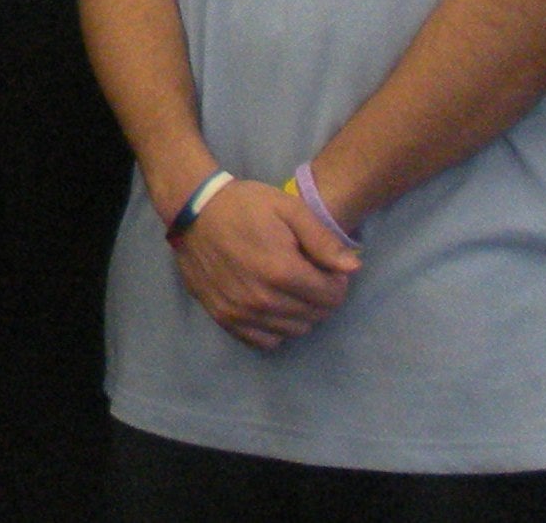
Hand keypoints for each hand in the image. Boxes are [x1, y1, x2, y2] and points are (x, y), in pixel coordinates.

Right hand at [171, 177, 358, 348]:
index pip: (332, 296)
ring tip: (289, 287)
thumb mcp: (289, 208)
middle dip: (321, 296)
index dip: (337, 281)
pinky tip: (271, 304)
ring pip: (294, 330)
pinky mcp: (224, 318)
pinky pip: (266, 340)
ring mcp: (241, 312)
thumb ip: (323, 240)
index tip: (325, 266)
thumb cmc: (244, 205)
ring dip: (300, 312)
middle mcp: (262, 299)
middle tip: (308, 274)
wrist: (192, 210)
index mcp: (282, 270)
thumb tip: (353, 268)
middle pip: (316, 315)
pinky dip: (275, 327)